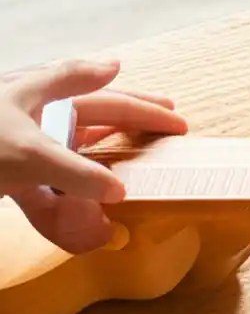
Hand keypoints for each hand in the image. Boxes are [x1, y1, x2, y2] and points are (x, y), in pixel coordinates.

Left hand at [0, 59, 187, 252]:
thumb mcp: (26, 158)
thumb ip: (77, 175)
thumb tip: (120, 192)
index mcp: (30, 95)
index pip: (83, 83)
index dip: (115, 85)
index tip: (144, 87)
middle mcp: (22, 116)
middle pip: (86, 110)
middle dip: (128, 115)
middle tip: (169, 115)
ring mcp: (11, 149)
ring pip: (67, 149)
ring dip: (102, 162)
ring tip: (135, 165)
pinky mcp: (3, 181)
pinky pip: (44, 196)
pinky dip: (66, 213)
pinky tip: (82, 230)